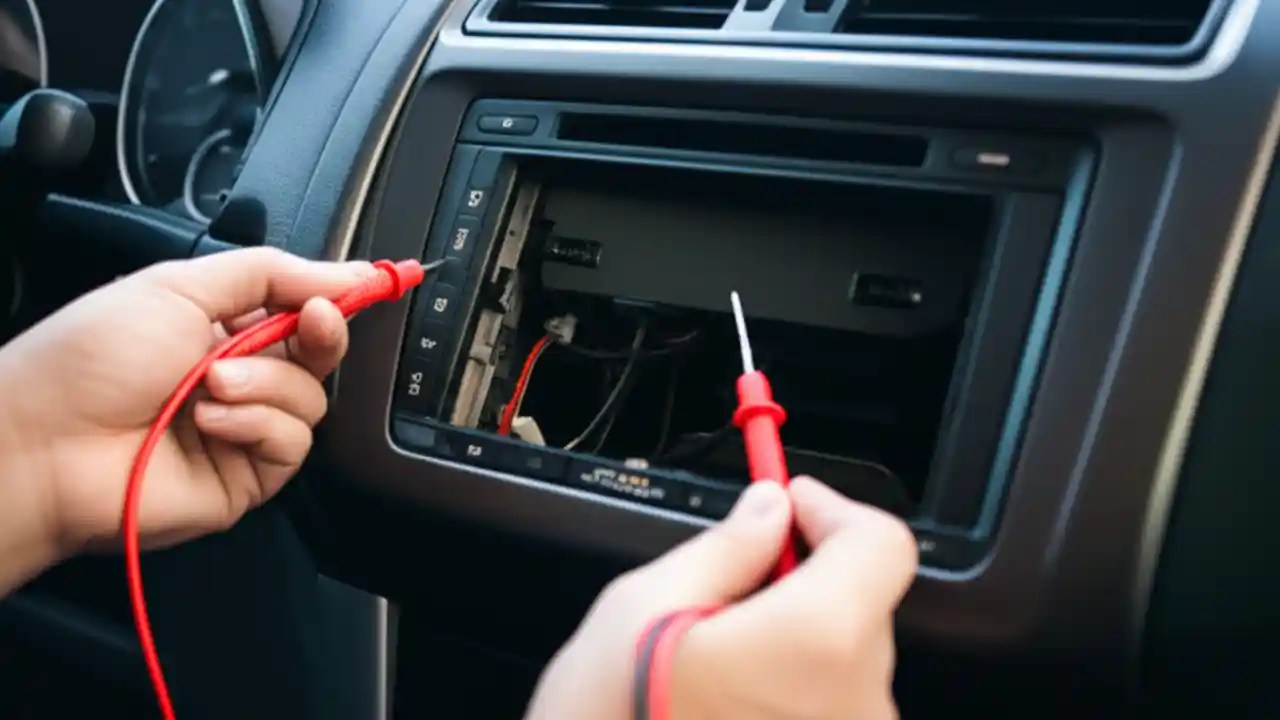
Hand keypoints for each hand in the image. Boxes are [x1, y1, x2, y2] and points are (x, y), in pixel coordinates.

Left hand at [0, 248, 373, 584]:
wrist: (43, 441)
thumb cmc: (89, 359)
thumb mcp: (179, 285)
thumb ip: (270, 272)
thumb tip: (347, 271)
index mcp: (221, 327)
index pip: (301, 309)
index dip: (337, 297)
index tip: (370, 284)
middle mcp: (238, 379)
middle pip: (320, 356)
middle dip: (322, 333)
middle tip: (312, 321)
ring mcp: (243, 431)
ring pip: (312, 401)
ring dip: (266, 385)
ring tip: (209, 384)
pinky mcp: (246, 479)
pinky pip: (292, 444)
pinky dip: (258, 425)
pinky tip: (210, 421)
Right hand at [525, 477, 916, 719]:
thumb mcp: (645, 606)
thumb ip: (728, 548)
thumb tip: (769, 510)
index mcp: (818, 641)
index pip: (882, 545)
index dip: (834, 511)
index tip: (791, 505)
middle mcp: (855, 702)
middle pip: (863, 603)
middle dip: (806, 577)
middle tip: (733, 581)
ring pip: (845, 660)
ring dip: (797, 639)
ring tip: (716, 658)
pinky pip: (832, 708)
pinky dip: (793, 690)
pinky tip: (728, 700)